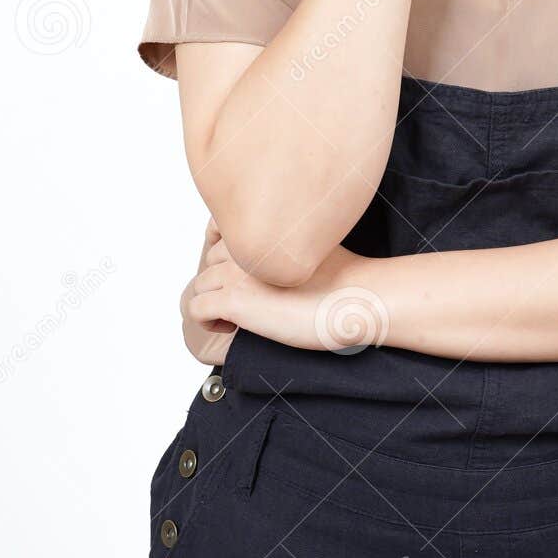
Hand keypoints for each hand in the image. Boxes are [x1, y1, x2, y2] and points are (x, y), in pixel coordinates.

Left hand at [185, 236, 386, 353]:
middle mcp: (245, 246)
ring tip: (239, 319)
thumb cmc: (347, 278)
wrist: (360, 297)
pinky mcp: (234, 301)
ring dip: (214, 303)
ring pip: (200, 285)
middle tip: (245, 303)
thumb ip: (288, 244)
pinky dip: (207, 321)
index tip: (244, 279)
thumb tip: (281, 261)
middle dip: (221, 283)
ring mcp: (236, 273)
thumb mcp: (313, 245)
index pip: (221, 234)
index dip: (230, 261)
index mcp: (263, 229)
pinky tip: (232, 328)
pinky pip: (197, 309)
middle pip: (210, 262)